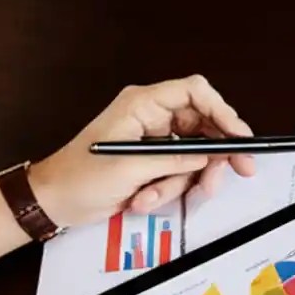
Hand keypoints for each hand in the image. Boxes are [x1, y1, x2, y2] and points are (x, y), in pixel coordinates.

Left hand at [29, 75, 255, 226]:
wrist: (54, 201)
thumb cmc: (80, 177)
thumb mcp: (130, 167)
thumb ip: (175, 159)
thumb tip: (210, 157)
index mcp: (143, 104)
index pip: (195, 92)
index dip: (222, 111)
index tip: (239, 138)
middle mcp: (153, 116)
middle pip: (205, 125)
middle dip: (216, 154)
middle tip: (239, 171)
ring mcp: (156, 140)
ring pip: (197, 154)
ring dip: (185, 181)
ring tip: (155, 197)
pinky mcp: (156, 161)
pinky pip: (182, 172)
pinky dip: (171, 190)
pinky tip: (145, 199)